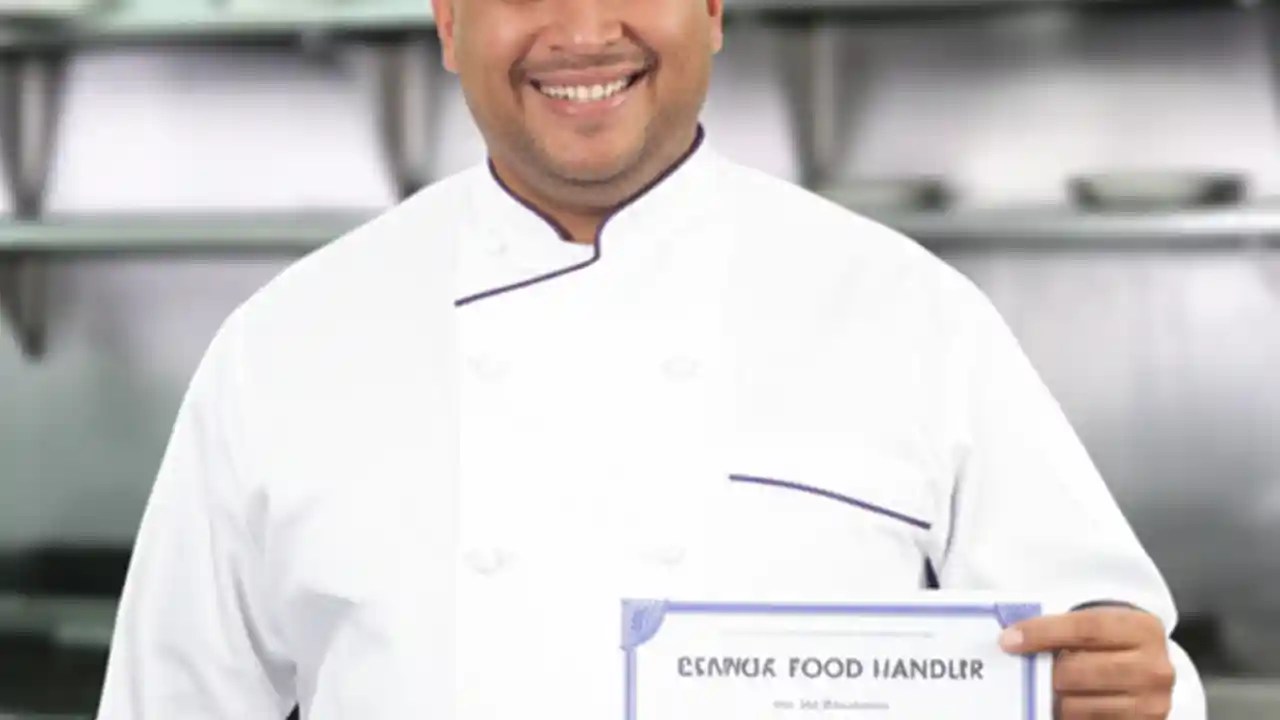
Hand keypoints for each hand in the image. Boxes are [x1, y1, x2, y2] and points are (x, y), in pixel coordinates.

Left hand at [1000, 607, 1175, 718]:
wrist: (1149, 673)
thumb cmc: (1113, 644)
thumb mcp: (1099, 625)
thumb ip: (1064, 629)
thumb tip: (1013, 639)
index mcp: (1143, 629)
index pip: (1084, 628)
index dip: (1042, 633)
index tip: (1009, 640)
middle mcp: (1155, 668)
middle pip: (1077, 670)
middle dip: (1046, 672)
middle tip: (1033, 672)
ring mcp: (1152, 704)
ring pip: (1077, 705)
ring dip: (1055, 700)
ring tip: (1053, 692)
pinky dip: (1068, 717)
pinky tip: (1064, 708)